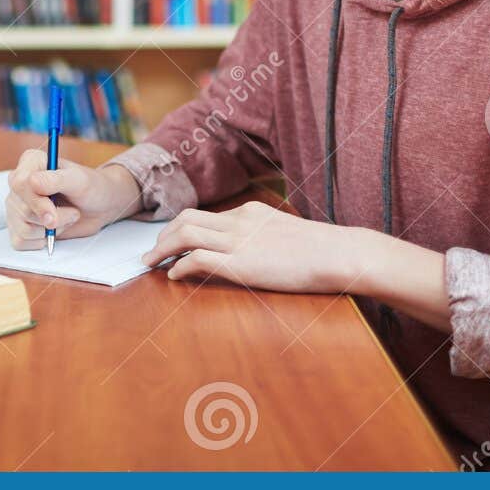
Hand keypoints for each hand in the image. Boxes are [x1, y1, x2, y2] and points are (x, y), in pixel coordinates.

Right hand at [5, 150, 142, 249]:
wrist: (99, 206)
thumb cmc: (90, 188)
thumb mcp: (78, 180)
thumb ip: (55, 180)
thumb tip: (31, 182)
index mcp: (30, 163)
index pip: (19, 183)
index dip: (35, 201)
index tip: (53, 210)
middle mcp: (19, 184)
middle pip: (23, 210)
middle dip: (54, 217)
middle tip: (73, 211)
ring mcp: (17, 206)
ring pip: (24, 229)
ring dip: (52, 229)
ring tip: (66, 217)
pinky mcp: (19, 226)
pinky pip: (20, 241)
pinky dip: (41, 241)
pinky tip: (53, 231)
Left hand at [139, 202, 365, 293]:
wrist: (339, 253)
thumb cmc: (322, 250)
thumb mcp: (288, 234)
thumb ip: (265, 237)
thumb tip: (253, 252)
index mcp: (251, 212)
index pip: (205, 214)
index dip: (181, 227)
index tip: (170, 240)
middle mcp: (239, 221)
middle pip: (186, 218)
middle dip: (163, 235)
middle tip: (151, 252)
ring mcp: (239, 240)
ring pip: (185, 233)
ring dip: (161, 249)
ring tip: (150, 263)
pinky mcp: (241, 263)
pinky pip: (197, 258)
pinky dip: (180, 266)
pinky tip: (174, 277)